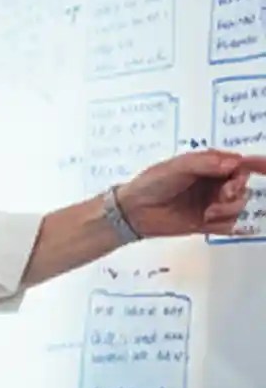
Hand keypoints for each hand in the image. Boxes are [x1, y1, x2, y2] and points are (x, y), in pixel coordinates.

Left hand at [117, 150, 265, 236]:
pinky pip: (228, 224)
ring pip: (238, 206)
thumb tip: (234, 162)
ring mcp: (210, 203)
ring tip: (208, 211)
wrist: (133, 211)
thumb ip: (205, 163)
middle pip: (241, 185)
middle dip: (237, 189)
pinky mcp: (206, 223)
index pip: (237, 164)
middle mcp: (212, 184)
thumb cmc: (152, 183)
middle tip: (224, 194)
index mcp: (207, 166)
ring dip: (229, 208)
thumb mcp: (176, 167)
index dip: (255, 164)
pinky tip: (209, 222)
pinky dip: (223, 224)